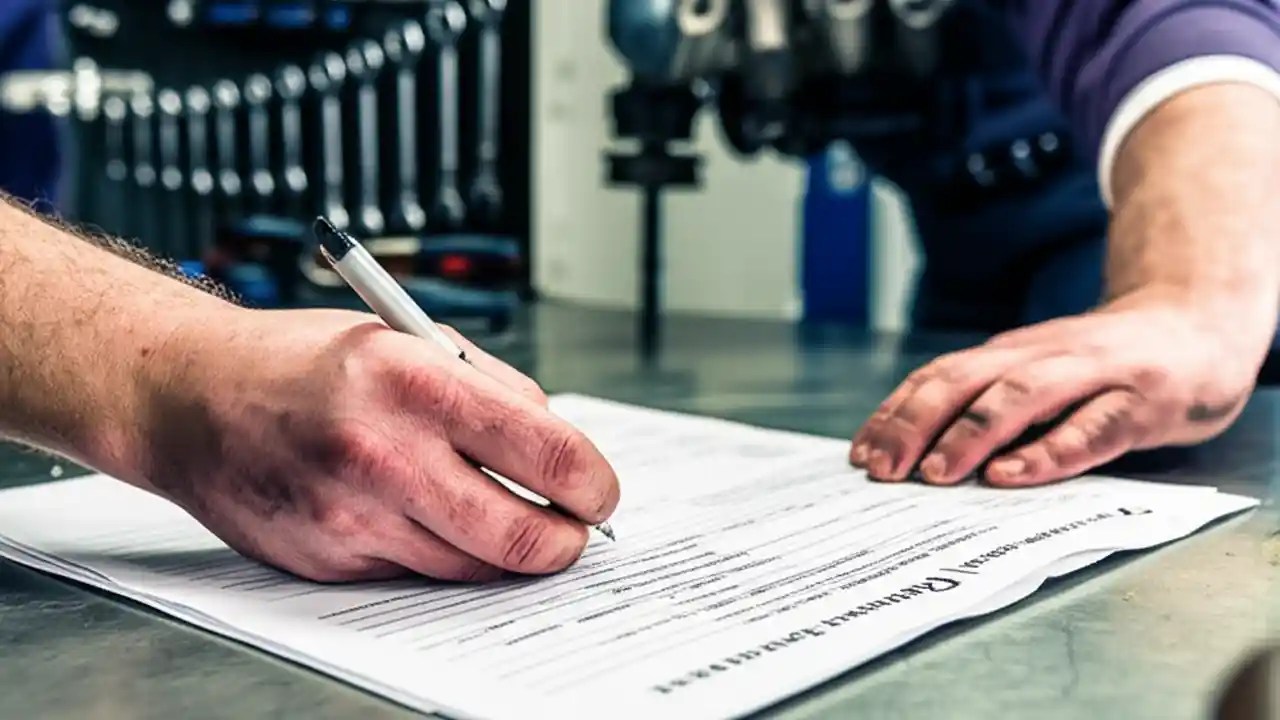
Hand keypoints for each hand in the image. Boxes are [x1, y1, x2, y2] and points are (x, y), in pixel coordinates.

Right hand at [135, 307, 619, 582]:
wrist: (194, 398)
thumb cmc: (305, 361)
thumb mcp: (411, 339)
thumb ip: (495, 390)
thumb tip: (561, 448)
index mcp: (418, 383)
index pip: (546, 452)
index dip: (593, 482)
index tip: (600, 490)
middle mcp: (386, 454)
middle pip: (522, 534)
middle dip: (567, 541)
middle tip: (573, 529)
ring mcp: (354, 515)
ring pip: (475, 566)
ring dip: (507, 551)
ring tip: (507, 518)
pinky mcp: (329, 558)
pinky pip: (418, 572)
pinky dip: (440, 551)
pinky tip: (425, 514)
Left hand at [849, 294, 1263, 487]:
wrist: (1197, 328)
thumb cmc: (1105, 367)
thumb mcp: (1038, 376)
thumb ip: (991, 404)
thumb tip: (920, 454)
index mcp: (1009, 355)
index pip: (940, 377)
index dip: (896, 412)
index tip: (860, 452)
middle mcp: (1041, 356)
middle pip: (965, 381)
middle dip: (915, 423)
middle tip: (880, 468)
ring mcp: (1093, 373)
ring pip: (1021, 396)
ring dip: (971, 433)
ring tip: (934, 473)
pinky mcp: (1142, 400)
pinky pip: (1090, 428)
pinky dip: (1048, 451)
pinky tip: (1012, 475)